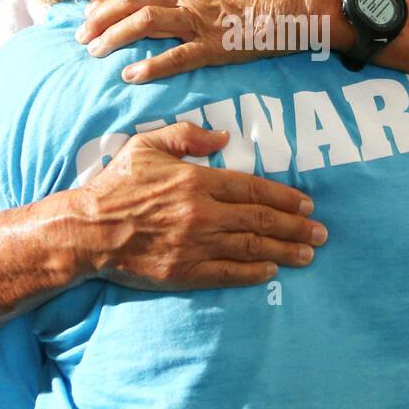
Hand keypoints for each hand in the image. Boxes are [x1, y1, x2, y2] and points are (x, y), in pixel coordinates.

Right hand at [74, 121, 327, 289]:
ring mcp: (195, 246)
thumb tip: (223, 136)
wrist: (88, 230)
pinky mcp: (184, 272)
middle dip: (296, 227)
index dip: (285, 197)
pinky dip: (252, 273)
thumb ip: (187, 136)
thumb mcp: (148, 144)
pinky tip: (271, 271)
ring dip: (284, 251)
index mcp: (197, 181)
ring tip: (308, 254)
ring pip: (250, 248)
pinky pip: (227, 273)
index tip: (307, 204)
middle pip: (261, 220)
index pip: (253, 189)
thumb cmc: (117, 184)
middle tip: (321, 233)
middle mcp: (202, 214)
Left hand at [75, 0, 333, 82]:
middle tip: (80, 34)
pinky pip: (177, 57)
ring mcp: (201, 20)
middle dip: (100, 16)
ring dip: (114, 36)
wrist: (301, 1)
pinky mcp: (216, 45)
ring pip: (144, 22)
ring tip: (94, 51)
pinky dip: (151, 67)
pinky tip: (131, 76)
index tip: (92, 6)